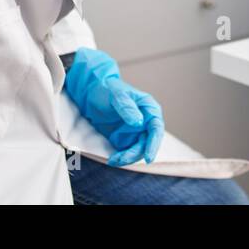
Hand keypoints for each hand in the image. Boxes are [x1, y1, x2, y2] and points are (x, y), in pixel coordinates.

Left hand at [63, 48, 164, 165]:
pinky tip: (112, 159)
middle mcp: (145, 122)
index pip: (156, 128)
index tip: (149, 157)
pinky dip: (121, 158)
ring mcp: (136, 132)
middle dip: (135, 153)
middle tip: (121, 159)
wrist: (92, 92)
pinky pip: (127, 152)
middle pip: (147, 143)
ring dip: (127, 157)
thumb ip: (127, 108)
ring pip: (137, 150)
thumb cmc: (108, 89)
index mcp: (149, 109)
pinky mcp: (125, 139)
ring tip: (114, 159)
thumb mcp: (117, 95)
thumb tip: (138, 123)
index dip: (154, 144)